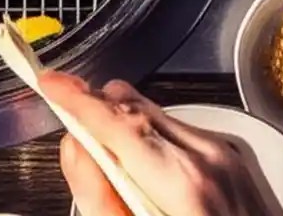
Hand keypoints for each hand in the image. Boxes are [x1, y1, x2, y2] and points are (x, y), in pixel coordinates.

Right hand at [41, 72, 274, 215]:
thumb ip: (101, 198)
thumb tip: (75, 150)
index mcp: (184, 182)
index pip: (118, 123)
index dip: (77, 100)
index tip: (50, 83)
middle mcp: (209, 156)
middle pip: (135, 110)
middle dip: (95, 109)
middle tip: (64, 114)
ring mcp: (226, 152)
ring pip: (156, 114)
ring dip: (123, 125)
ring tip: (106, 158)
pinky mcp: (232, 154)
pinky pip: (178, 128)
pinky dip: (151, 137)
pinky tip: (144, 167)